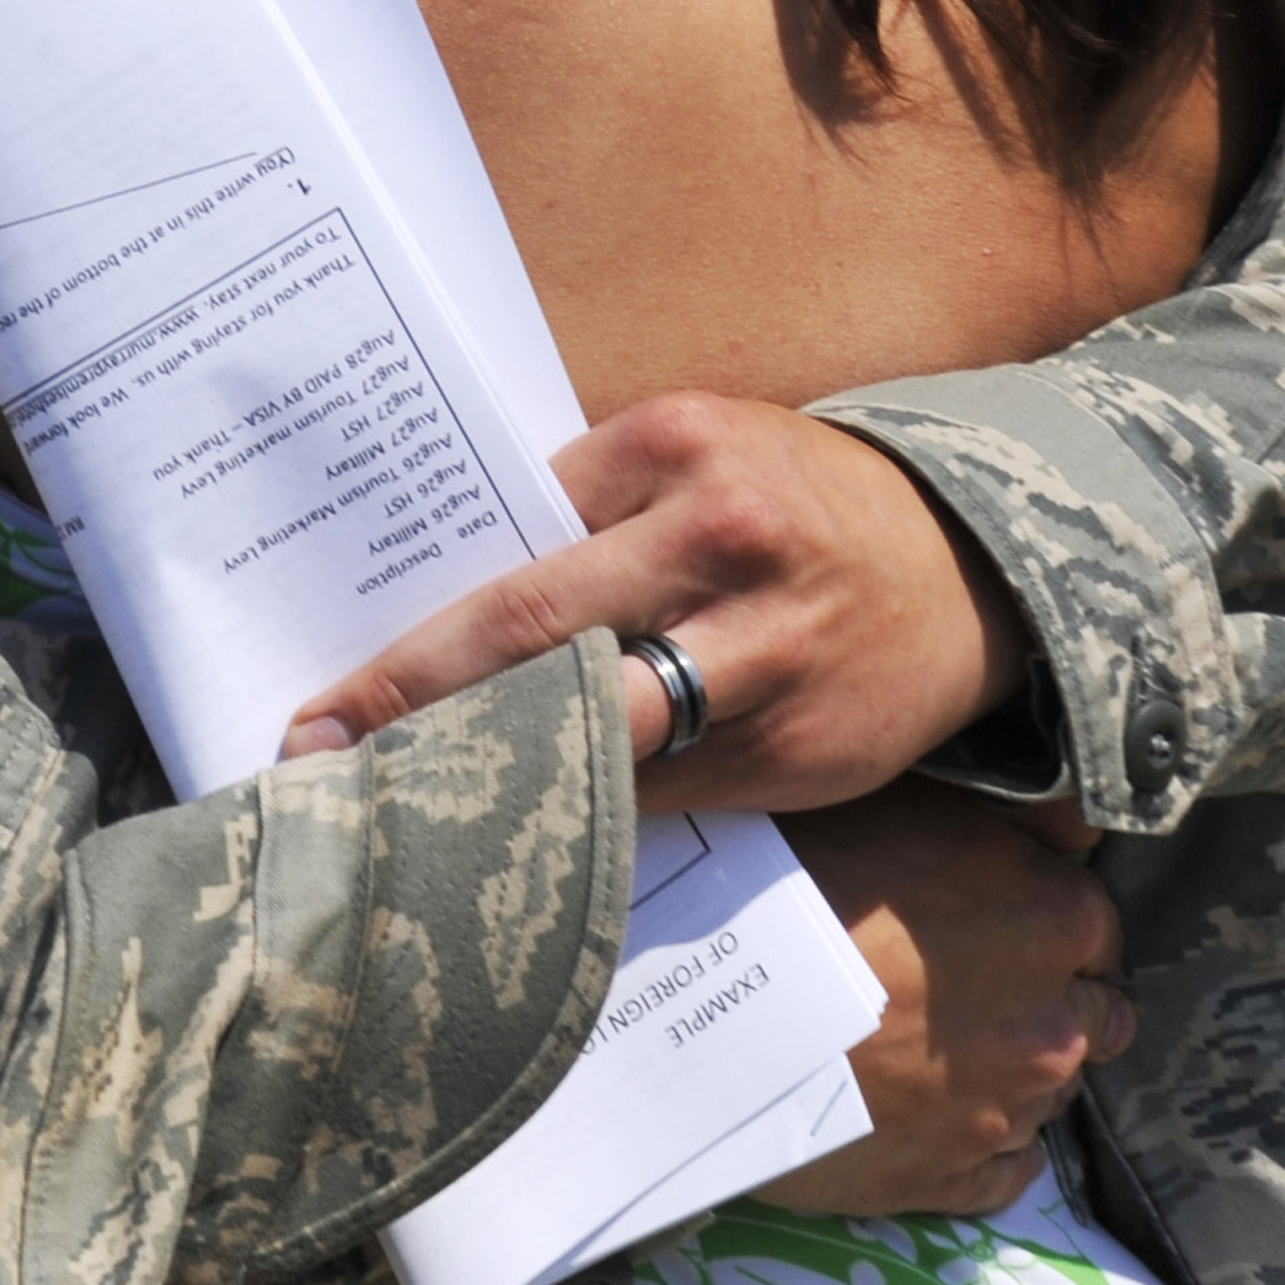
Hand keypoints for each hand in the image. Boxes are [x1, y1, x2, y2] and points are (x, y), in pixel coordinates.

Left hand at [286, 395, 1030, 809]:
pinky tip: (516, 836)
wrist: (966, 569)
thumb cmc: (791, 499)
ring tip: (397, 807)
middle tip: (318, 747)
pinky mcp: (793, 752)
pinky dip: (583, 816)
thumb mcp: (694, 452)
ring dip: (488, 771)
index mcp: (673, 448)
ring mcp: (760, 656)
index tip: (331, 666)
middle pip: (532, 628)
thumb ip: (589, 500)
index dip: (414, 609)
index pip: (511, 531)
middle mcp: (717, 543)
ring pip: (594, 728)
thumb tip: (447, 567)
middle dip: (415, 694)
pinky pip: (663, 796)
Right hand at [754, 782, 1128, 1217]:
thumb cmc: (796, 871)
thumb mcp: (898, 801)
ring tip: (930, 1037)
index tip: (997, 908)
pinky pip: (1009, 1168)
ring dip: (1010, 1066)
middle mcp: (1056, 1022)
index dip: (1044, 911)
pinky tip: (925, 1103)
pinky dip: (981, 1138)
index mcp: (1054, 917)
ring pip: (1049, 1092)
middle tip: (971, 977)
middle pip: (1097, 1015)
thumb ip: (997, 821)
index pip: (1097, 922)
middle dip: (1050, 997)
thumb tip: (1060, 817)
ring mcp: (1013, 1111)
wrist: (709, 1001)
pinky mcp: (961, 1180)